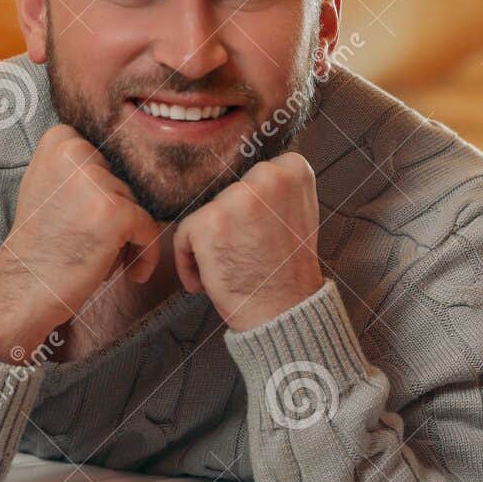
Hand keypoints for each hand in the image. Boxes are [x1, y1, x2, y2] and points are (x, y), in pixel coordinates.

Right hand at [0, 125, 163, 359]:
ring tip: (98, 256)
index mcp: (61, 140)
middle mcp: (77, 152)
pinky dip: (145, 254)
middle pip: (124, 182)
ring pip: (136, 205)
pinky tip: (131, 274)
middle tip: (89, 240)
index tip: (89, 218)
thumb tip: (131, 160)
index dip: (105, 193)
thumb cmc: (41, 244)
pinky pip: (150, 230)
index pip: (110, 158)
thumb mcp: (49, 185)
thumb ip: (80, 167)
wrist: (23, 288)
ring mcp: (97, 181)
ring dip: (127, 236)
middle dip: (116, 215)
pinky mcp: (116, 211)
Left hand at [173, 152, 324, 331]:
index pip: (253, 170)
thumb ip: (276, 190)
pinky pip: (184, 234)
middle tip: (247, 250)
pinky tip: (209, 278)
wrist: (282, 311)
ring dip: (210, 240)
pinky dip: (189, 259)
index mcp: (292, 170)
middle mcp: (266, 176)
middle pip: (227, 191)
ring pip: (206, 212)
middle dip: (229, 221)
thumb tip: (242, 176)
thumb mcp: (298, 213)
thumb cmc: (288, 269)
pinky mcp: (207, 222)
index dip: (253, 205)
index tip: (261, 229)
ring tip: (232, 264)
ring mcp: (235, 198)